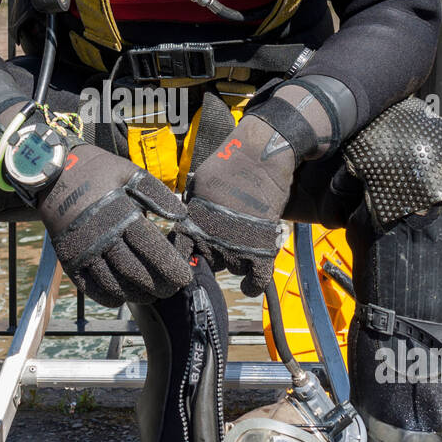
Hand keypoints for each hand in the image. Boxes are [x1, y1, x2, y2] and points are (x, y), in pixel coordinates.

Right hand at [36, 143, 192, 307]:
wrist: (53, 172)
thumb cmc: (97, 171)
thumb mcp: (129, 172)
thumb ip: (157, 194)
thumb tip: (182, 215)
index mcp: (119, 213)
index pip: (150, 247)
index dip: (169, 267)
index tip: (183, 278)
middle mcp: (100, 234)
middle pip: (133, 270)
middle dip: (156, 285)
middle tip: (171, 291)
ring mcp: (82, 249)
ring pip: (112, 283)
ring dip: (134, 294)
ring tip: (151, 296)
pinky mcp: (68, 258)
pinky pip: (87, 286)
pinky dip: (105, 296)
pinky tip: (120, 298)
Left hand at [180, 114, 295, 295]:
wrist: (260, 156)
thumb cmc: (228, 163)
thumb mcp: (199, 184)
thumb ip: (191, 207)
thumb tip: (183, 220)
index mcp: (192, 222)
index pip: (179, 252)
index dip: (181, 259)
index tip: (183, 263)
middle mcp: (211, 238)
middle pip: (208, 262)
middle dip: (213, 257)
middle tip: (223, 244)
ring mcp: (235, 245)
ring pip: (232, 269)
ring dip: (235, 262)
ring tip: (240, 248)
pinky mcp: (261, 248)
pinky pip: (256, 278)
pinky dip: (253, 285)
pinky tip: (248, 286)